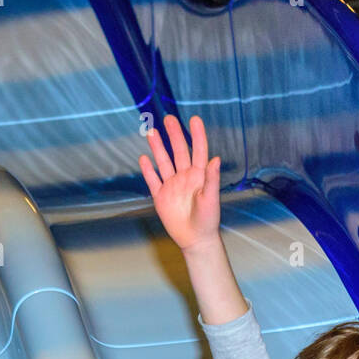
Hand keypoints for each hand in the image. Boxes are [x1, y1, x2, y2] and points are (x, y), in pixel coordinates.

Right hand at [139, 114, 220, 253]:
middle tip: (169, 119)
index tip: (194, 119)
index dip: (197, 135)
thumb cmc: (208, 221)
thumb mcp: (211, 199)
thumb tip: (215, 159)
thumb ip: (212, 179)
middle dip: (174, 135)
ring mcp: (172, 186)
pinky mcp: (161, 197)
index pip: (198, 150)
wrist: (195, 240)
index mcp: (198, 175)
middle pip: (178, 151)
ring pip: (164, 162)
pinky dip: (148, 170)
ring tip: (152, 132)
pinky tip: (144, 159)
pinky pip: (153, 181)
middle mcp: (185, 177)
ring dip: (158, 147)